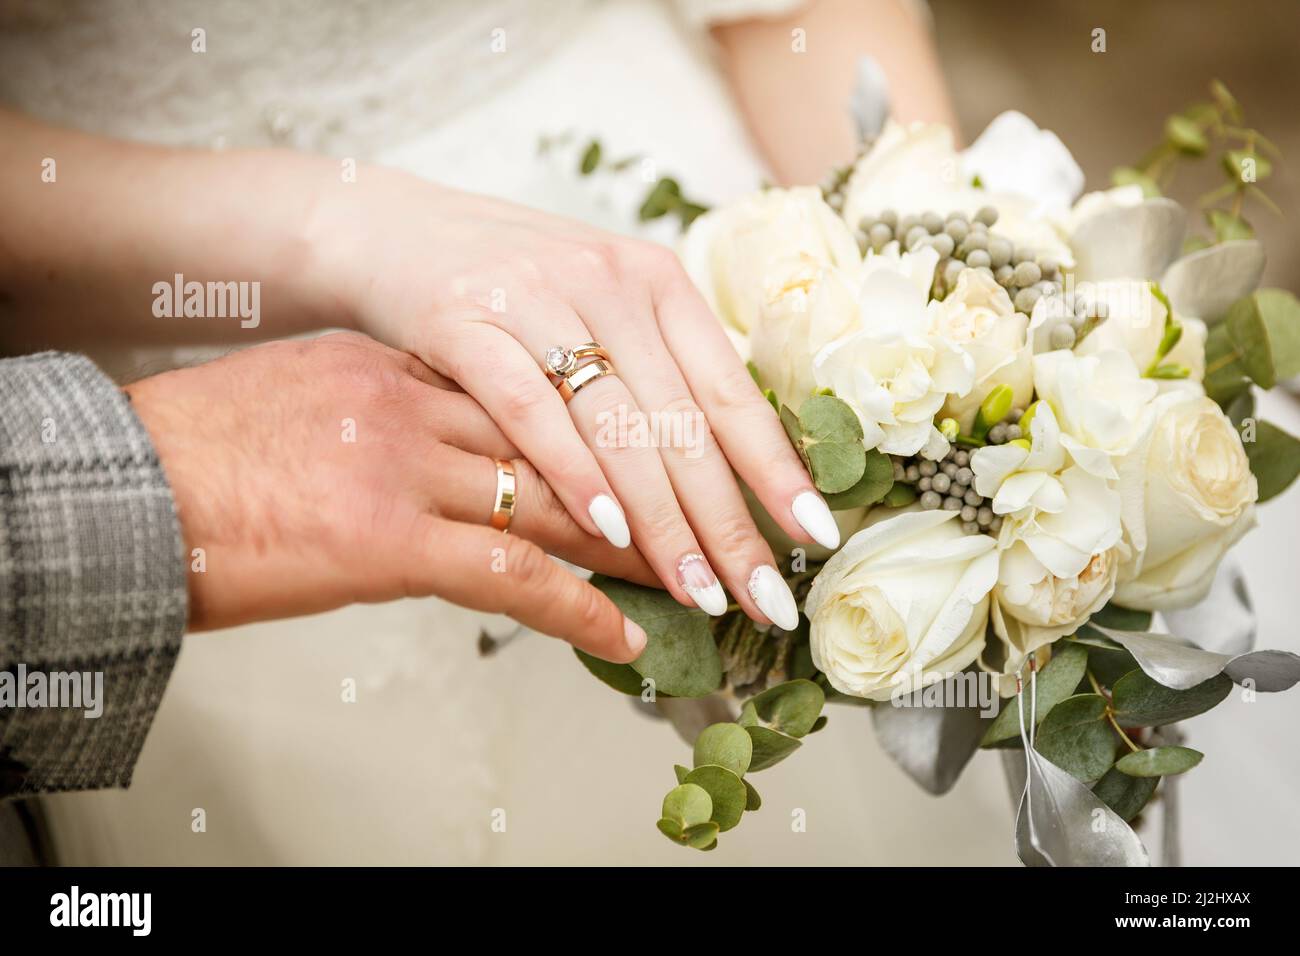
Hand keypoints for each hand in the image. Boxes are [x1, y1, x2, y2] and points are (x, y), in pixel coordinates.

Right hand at [125, 333, 654, 661]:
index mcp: (400, 368)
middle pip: (564, 440)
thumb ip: (390, 409)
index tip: (657, 449)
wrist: (124, 486)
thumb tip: (443, 437)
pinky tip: (622, 631)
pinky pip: (510, 575)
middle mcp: (416, 404)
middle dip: (645, 481)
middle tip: (710, 510)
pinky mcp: (389, 537)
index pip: (534, 394)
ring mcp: (406, 467)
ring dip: (634, 546)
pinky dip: (575, 608)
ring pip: (554, 503)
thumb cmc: (205, 451)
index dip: (605, 428)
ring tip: (692, 575)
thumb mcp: (311, 399)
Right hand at [307, 172, 840, 628]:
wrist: (387, 227)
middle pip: (682, 422)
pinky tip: (606, 531)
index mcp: (656, 281)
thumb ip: (653, 370)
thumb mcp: (596, 306)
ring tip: (697, 590)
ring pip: (617, 425)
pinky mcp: (466, 320)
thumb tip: (723, 474)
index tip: (813, 534)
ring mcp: (538, 298)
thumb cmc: (509, 287)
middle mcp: (609, 282)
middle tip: (762, 598)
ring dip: (662, 520)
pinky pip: (530, 409)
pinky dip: (573, 472)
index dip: (774, 467)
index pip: (729, 390)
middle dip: (727, 522)